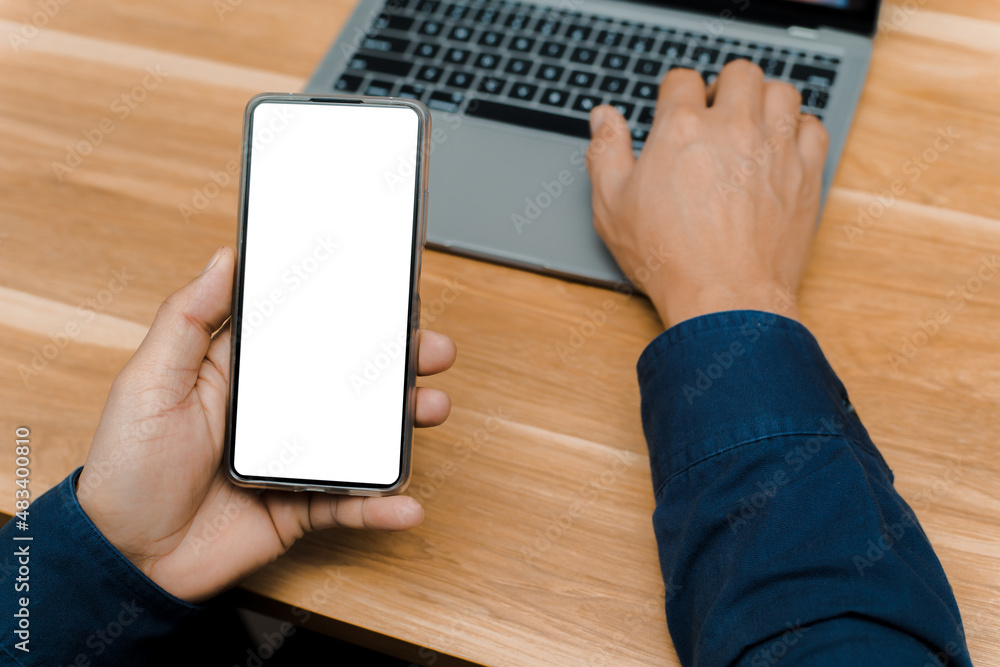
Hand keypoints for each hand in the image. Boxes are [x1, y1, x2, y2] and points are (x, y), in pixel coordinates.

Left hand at [77, 247, 455, 602]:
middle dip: (398, 362)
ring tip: (432, 407)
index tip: (389, 294)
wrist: (126, 557)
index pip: (307, 333)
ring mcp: (294, 460)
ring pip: (363, 436)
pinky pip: (350, 505)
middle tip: (431, 349)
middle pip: (349, 380)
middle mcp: (276, 412)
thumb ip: (187, 319)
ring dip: (405, 422)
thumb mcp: (149, 381)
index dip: (351, 313)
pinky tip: (406, 502)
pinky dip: (382, 507)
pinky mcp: (300, 507)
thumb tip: (224, 259)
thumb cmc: (127, 467)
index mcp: (243, 374)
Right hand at [585, 60, 828, 327]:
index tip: (675, 109)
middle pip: (740, 73)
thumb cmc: (667, 257)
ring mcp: (775, 148)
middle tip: (715, 113)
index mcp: (682, 128)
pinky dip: (799, 130)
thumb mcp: (612, 205)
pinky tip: (781, 148)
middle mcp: (734, 127)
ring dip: (764, 100)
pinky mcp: (806, 173)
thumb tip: (603, 118)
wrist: (725, 298)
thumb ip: (605, 152)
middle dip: (725, 86)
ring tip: (751, 124)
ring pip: (782, 91)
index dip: (675, 92)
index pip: (682, 79)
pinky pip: (813, 127)